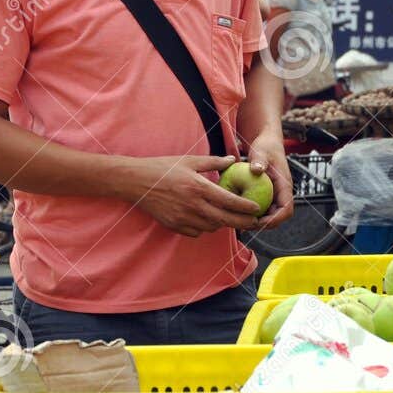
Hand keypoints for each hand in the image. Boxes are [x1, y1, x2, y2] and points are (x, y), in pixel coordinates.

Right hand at [126, 154, 259, 237]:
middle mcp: (193, 206)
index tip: (256, 209)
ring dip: (222, 224)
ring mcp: (183, 218)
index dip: (246, 207)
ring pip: (212, 228)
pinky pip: (197, 232)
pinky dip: (204, 227)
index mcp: (199, 187)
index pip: (229, 201)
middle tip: (252, 221)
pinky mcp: (174, 226)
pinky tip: (206, 219)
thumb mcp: (189, 160)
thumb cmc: (163, 168)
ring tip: (229, 218)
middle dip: (242, 222)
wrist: (136, 182)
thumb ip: (213, 162)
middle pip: (225, 220)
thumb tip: (232, 160)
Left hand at [242, 133, 293, 229]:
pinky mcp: (265, 196)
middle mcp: (281, 194)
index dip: (275, 220)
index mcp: (285, 186)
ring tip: (237, 221)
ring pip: (268, 216)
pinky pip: (260, 209)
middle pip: (277, 218)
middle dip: (263, 225)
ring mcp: (273, 196)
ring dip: (255, 221)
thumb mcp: (262, 151)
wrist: (266, 144)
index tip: (259, 222)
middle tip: (243, 225)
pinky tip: (235, 212)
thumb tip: (256, 170)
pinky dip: (250, 213)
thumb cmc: (266, 147)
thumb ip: (259, 160)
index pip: (286, 209)